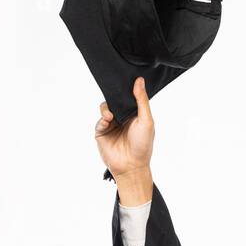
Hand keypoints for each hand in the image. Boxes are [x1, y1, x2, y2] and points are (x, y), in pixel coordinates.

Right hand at [94, 77, 154, 202]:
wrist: (131, 166)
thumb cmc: (143, 145)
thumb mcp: (146, 120)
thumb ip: (142, 100)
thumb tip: (139, 81)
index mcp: (134, 114)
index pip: (128, 97)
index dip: (126, 89)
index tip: (125, 79)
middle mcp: (122, 118)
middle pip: (114, 100)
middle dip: (114, 97)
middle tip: (114, 93)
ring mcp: (111, 125)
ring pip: (105, 108)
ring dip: (107, 109)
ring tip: (110, 115)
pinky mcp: (102, 132)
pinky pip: (99, 121)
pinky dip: (102, 118)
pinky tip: (107, 120)